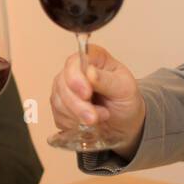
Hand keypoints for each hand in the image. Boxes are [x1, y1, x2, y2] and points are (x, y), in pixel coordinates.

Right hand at [50, 43, 145, 157]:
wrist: (125, 122)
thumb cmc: (125, 100)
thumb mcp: (125, 88)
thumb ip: (107, 80)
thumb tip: (90, 72)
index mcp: (92, 58)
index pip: (74, 62)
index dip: (76, 78)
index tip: (86, 94)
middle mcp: (75, 70)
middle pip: (63, 84)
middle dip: (78, 105)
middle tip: (94, 117)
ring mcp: (65, 88)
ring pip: (58, 101)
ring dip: (77, 116)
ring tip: (98, 119)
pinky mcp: (60, 106)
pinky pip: (57, 115)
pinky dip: (72, 123)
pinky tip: (86, 124)